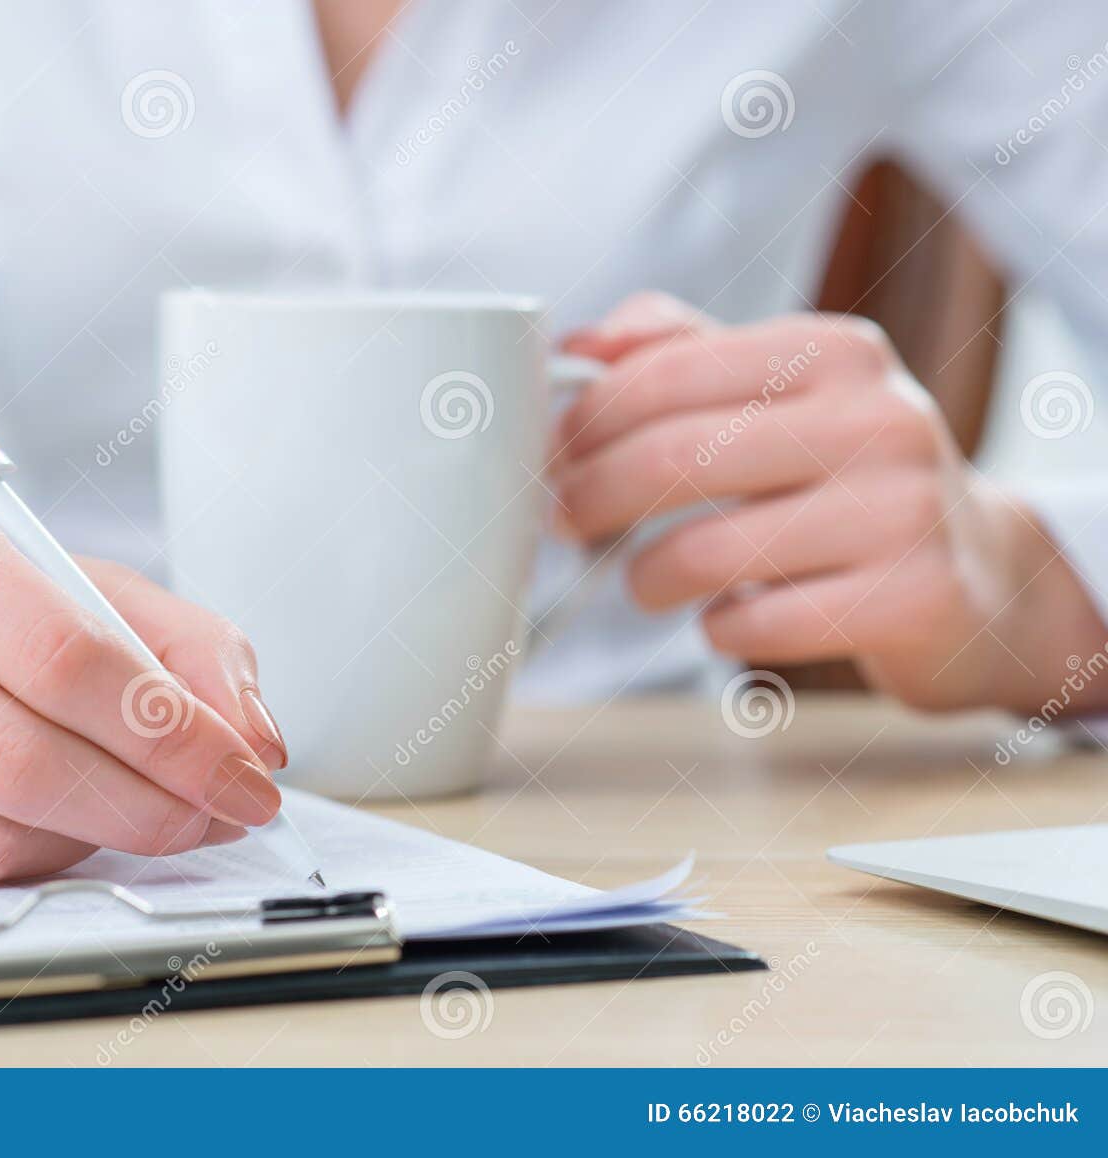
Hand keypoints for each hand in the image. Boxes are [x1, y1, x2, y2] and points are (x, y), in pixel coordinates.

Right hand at [0, 495, 288, 879]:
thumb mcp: (81, 590)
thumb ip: (188, 648)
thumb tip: (256, 740)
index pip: (68, 656)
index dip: (174, 734)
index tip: (246, 775)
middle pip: (24, 757)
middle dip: (150, 806)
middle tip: (216, 818)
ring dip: (94, 840)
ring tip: (139, 812)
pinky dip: (30, 860)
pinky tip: (56, 825)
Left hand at [549, 292, 1107, 713]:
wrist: (982, 576)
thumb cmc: (849, 479)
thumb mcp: (783, 393)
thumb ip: (681, 354)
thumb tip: (583, 344)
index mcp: (833, 351)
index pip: (664, 374)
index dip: (584, 424)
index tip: (551, 458)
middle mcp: (877, 419)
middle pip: (672, 460)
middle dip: (590, 500)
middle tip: (565, 526)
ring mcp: (901, 511)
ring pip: (703, 553)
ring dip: (645, 578)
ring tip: (647, 583)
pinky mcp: (911, 600)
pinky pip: (753, 625)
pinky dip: (717, 630)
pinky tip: (731, 616)